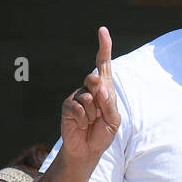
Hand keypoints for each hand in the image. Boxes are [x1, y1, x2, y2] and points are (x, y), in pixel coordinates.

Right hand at [60, 26, 120, 164]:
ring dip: (93, 114)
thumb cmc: (102, 134)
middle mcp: (90, 89)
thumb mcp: (113, 120)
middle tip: (100, 114)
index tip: (102, 31)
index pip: (103, 64)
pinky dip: (83, 120)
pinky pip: (77, 108)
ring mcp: (77, 96)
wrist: (87, 150)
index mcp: (104, 89)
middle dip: (100, 96)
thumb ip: (109, 104)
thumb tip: (100, 88)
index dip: (104, 47)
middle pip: (94, 78)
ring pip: (87, 98)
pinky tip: (82, 125)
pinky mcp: (67, 106)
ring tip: (91, 123)